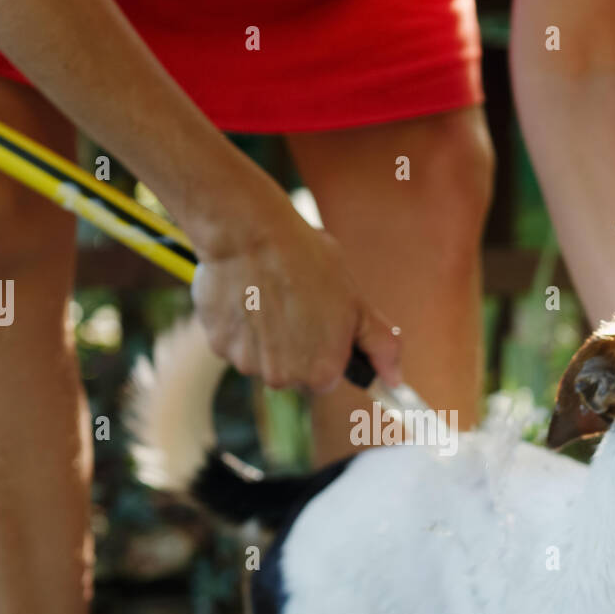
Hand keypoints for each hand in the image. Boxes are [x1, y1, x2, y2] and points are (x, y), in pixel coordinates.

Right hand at [189, 190, 401, 392]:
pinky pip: (233, 342)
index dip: (325, 347)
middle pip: (292, 371)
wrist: (251, 233)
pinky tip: (246, 294)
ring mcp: (247, 364)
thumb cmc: (308, 262)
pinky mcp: (218, 346)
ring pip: (261, 357)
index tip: (320, 323)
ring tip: (269, 294)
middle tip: (295, 301)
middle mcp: (283, 378)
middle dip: (295, 343)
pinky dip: (239, 323)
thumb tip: (395, 379)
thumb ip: (381, 345)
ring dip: (264, 334)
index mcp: (321, 372)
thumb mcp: (357, 301)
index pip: (326, 377)